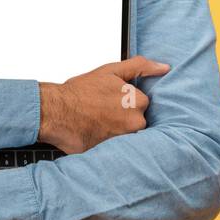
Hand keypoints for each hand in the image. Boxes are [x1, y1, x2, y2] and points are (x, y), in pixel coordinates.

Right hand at [37, 55, 169, 154]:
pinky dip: (107, 141)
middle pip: (135, 120)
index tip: (109, 100)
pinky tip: (94, 133)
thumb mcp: (111, 71)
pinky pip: (115, 148)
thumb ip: (140, 66)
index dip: (123, 100)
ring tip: (96, 121)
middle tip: (101, 110)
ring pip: (126, 134)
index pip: (140, 103)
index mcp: (138, 102)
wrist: (55, 111)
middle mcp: (134, 123)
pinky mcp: (110, 153)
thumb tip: (164, 67)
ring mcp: (123, 140)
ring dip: (114, 129)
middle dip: (121, 116)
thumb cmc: (79, 92)